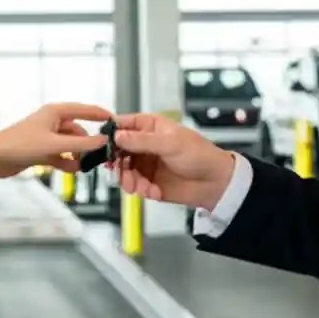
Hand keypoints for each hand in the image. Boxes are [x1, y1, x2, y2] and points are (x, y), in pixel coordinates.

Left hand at [0, 102, 110, 177]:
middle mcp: (52, 122)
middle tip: (101, 154)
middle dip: (89, 143)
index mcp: (55, 112)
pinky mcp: (41, 150)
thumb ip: (81, 144)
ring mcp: (47, 137)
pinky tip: (72, 169)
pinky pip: (61, 155)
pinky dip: (67, 162)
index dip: (100, 114)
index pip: (84, 109)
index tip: (115, 120)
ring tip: (85, 165)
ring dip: (78, 155)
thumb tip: (102, 141)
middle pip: (79, 130)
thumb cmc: (17, 144)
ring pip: (71, 145)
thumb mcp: (54, 145)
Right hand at [109, 113, 235, 210]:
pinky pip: (134, 185)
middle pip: (118, 150)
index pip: (123, 125)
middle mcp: (144, 144)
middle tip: (120, 173)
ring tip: (139, 187)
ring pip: (123, 170)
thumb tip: (117, 136)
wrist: (215, 184)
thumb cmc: (199, 155)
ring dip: (129, 180)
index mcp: (150, 127)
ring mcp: (145, 164)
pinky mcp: (148, 182)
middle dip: (118, 164)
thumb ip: (142, 141)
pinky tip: (153, 192)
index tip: (103, 145)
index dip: (111, 134)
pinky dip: (141, 190)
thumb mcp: (170, 144)